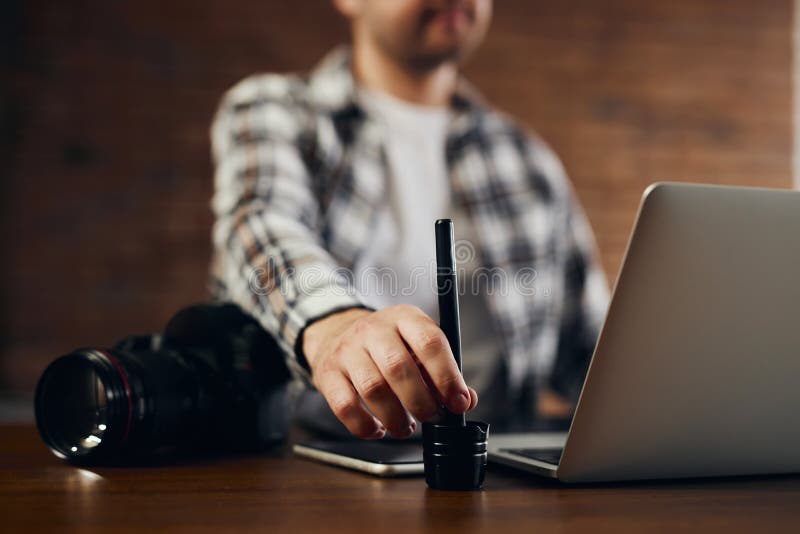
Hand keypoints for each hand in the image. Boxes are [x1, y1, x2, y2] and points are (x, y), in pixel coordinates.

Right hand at [302, 305, 477, 438]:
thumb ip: (443, 372)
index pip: (430, 342)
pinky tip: (377, 429)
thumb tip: (465, 400)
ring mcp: (348, 349)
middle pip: (399, 368)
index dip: (447, 376)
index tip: (458, 403)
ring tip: (405, 427)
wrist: (336, 332)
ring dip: (395, 418)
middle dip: (421, 402)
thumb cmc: (387, 345)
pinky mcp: (328, 372)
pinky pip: (345, 406)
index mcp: (404, 317)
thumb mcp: (417, 345)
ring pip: (373, 389)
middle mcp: (374, 329)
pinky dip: (364, 426)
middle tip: (431, 418)